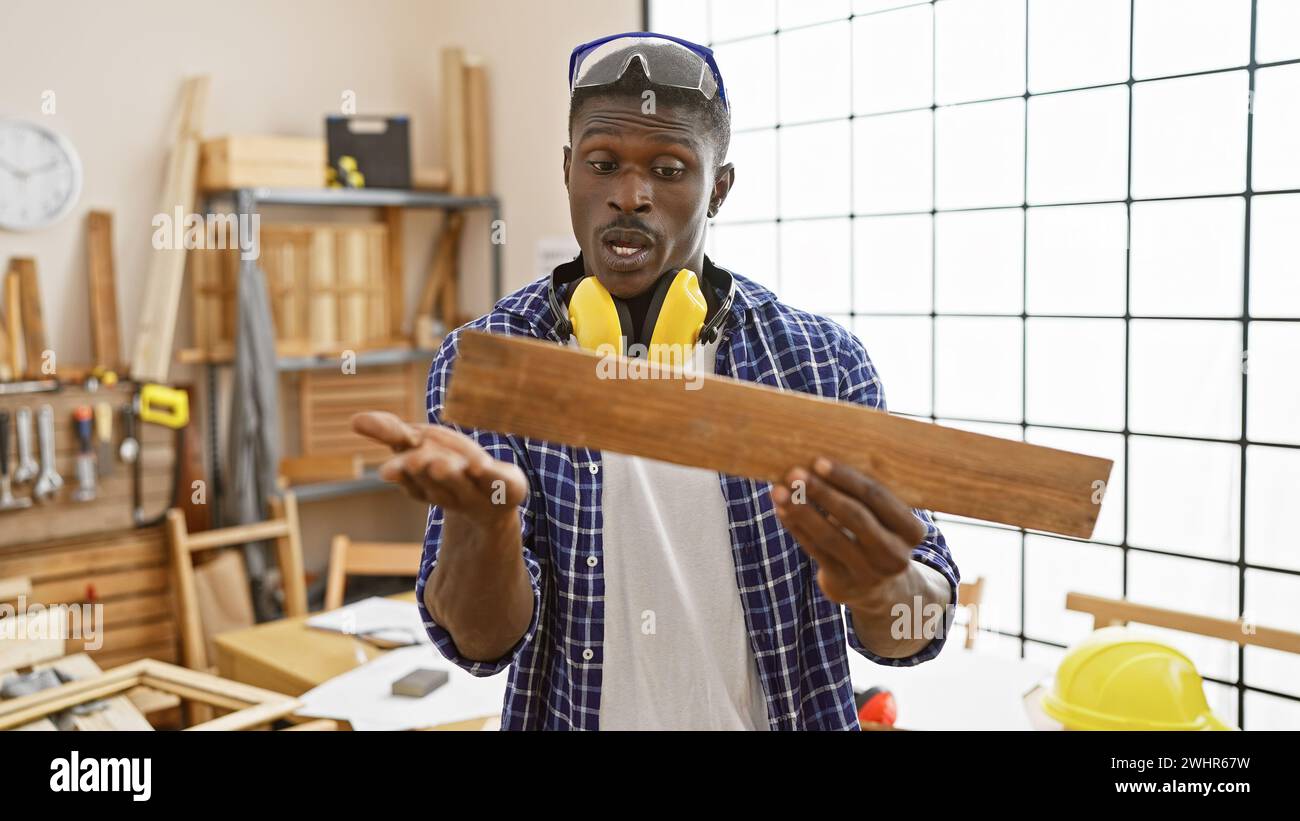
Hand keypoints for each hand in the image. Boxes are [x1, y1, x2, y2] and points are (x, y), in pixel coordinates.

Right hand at [351, 411, 527, 526]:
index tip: (388, 471)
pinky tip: (481, 467)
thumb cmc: (448, 465)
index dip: (401, 473)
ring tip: (441, 463)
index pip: (409, 476)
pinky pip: (496, 482)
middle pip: (432, 479)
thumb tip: (352, 419)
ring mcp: (476, 492)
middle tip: (416, 460)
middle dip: (423, 469)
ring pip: (459, 482)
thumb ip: (389, 432)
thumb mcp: (418, 443)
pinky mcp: (504, 488)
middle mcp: (447, 490)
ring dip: (449, 474)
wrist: (494, 501)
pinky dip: (488, 475)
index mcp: (423, 481)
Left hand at [771, 457, 926, 610]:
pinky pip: (815, 552)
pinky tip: (781, 510)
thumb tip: (819, 460)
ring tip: (780, 491)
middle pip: (855, 517)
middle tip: (795, 473)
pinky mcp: (843, 584)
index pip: (878, 497)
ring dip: (802, 511)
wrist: (877, 589)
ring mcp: (870, 573)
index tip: (819, 461)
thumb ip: (863, 496)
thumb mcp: (882, 518)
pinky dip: (797, 528)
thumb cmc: (875, 534)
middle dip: (822, 493)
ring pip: (830, 537)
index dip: (847, 479)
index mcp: (911, 530)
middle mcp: (895, 554)